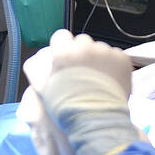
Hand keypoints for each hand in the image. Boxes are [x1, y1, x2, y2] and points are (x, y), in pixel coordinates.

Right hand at [21, 30, 138, 154]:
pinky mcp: (121, 59)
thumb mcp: (44, 90)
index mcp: (64, 51)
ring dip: (98, 59)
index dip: (63, 47)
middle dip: (81, 53)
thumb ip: (36, 72)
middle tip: (82, 72)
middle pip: (82, 41)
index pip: (61, 36)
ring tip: (97, 80)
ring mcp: (105, 51)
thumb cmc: (68, 107)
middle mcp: (84, 47)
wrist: (96, 118)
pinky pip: (116, 56)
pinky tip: (109, 80)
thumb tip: (33, 63)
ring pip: (100, 49)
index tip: (66, 58)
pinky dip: (114, 65)